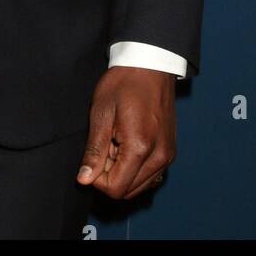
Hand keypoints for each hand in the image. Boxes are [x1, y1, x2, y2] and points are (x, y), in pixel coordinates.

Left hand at [76, 66, 175, 198]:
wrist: (150, 64)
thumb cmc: (124, 83)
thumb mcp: (101, 113)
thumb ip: (94, 150)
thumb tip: (84, 180)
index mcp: (139, 147)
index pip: (115, 189)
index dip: (97, 178)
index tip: (95, 154)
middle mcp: (159, 157)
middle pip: (128, 191)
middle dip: (110, 175)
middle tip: (105, 145)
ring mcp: (168, 156)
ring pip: (140, 187)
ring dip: (123, 173)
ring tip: (117, 143)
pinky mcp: (171, 152)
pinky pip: (151, 176)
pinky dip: (137, 170)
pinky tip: (129, 146)